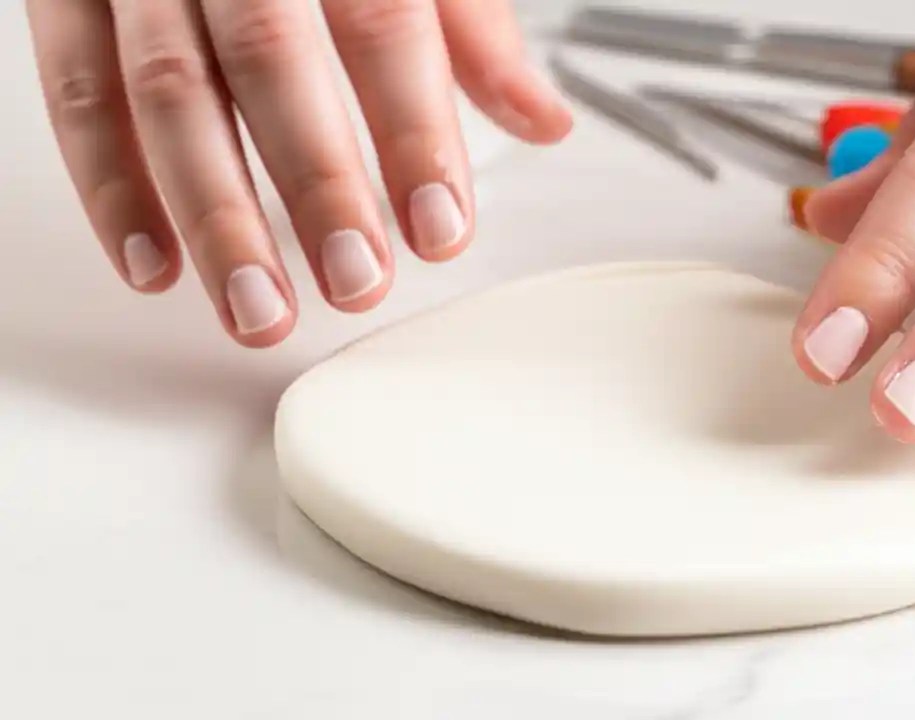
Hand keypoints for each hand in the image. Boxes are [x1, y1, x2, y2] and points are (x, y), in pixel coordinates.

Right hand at [27, 0, 571, 346]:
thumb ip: (471, 30)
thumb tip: (544, 121)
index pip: (386, 24)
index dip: (415, 132)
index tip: (441, 228)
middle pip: (270, 56)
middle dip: (315, 182)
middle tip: (356, 280)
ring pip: (167, 87)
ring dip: (212, 214)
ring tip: (259, 307)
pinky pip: (76, 87)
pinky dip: (111, 184)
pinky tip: (153, 264)